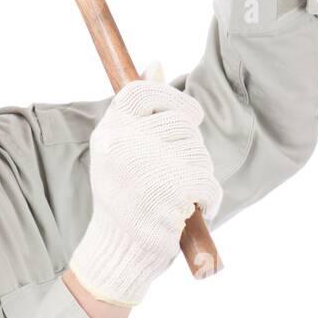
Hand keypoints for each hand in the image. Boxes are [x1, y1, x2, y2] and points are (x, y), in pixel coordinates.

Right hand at [69, 78, 223, 306]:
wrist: (117, 252)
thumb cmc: (124, 200)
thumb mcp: (121, 151)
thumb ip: (138, 112)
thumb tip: (157, 64)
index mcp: (109, 132)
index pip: (142, 91)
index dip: (171, 98)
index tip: (188, 114)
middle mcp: (123, 144)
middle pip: (182, 123)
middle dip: (190, 148)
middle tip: (176, 174)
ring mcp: (147, 166)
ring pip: (198, 153)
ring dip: (200, 176)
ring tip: (179, 195)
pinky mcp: (172, 189)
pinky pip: (208, 182)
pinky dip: (208, 199)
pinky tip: (191, 211)